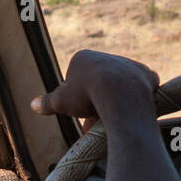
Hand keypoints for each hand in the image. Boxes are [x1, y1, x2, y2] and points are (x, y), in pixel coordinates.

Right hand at [30, 51, 159, 121]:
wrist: (120, 94)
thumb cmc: (86, 95)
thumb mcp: (61, 101)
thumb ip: (47, 102)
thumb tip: (33, 105)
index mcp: (85, 57)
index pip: (77, 80)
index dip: (76, 99)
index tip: (78, 113)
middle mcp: (108, 57)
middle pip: (99, 84)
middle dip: (95, 104)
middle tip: (94, 122)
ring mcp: (129, 65)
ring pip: (119, 88)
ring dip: (114, 104)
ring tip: (110, 123)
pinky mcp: (147, 76)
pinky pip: (140, 90)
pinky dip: (135, 101)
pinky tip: (130, 112)